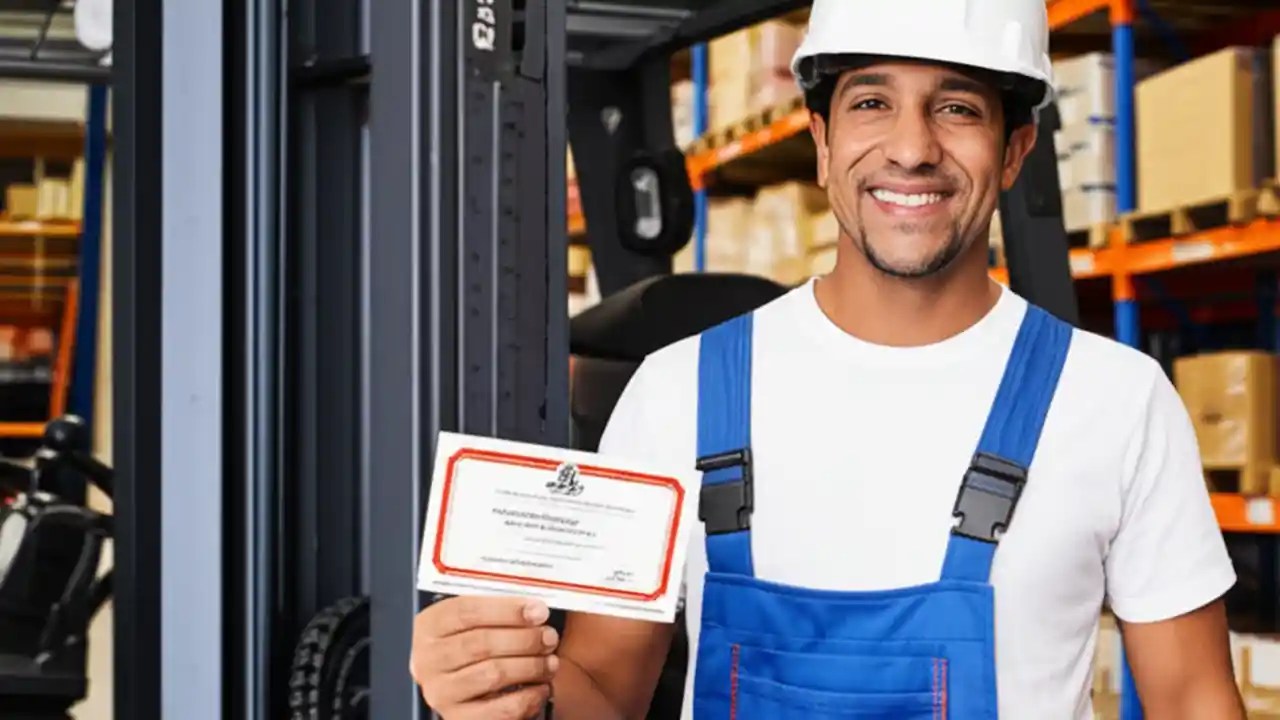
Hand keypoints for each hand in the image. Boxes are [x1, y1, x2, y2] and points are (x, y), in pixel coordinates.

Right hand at [410, 595, 559, 719]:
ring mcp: (441, 692)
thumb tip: (536, 605)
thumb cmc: (474, 644)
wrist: (459, 684)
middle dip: (524, 639)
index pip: (466, 611)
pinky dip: (528, 698)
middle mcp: (428, 660)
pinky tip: (541, 687)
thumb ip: (499, 608)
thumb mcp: (476, 619)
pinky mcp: (459, 718)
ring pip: (492, 674)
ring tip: (551, 661)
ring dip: (530, 666)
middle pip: (481, 643)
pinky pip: (500, 710)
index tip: (539, 611)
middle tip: (549, 636)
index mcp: (430, 626)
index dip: (507, 610)